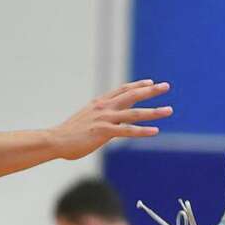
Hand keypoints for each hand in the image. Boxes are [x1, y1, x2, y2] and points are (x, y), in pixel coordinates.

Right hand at [49, 81, 171, 160]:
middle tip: (166, 86)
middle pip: (132, 95)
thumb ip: (100, 118)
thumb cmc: (68, 133)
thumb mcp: (86, 120)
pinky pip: (127, 131)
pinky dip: (142, 131)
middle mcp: (104, 107)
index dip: (137, 86)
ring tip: (168, 110)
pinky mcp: (104, 132)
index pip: (123, 90)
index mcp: (99, 103)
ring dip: (153, 112)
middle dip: (151, 91)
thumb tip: (111, 124)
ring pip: (134, 113)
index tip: (150, 83)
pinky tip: (155, 131)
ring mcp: (105, 119)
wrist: (55, 140)